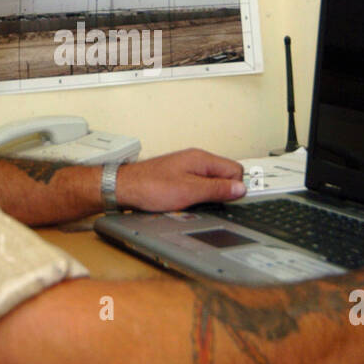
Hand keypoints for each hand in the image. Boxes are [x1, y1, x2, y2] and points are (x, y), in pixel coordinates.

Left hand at [114, 149, 245, 211]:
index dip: (235, 188)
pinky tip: (186, 203)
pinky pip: (198, 186)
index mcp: (202, 159)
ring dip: (208, 196)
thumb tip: (240, 189)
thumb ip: (217, 189)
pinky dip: (196, 196)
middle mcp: (196, 160)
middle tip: (210, 204)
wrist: (123, 188)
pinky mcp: (178, 177)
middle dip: (222, 192)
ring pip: (211, 182)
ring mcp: (187, 169)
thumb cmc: (149, 186)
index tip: (231, 202)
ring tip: (195, 204)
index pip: (235, 170)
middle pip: (224, 176)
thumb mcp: (189, 191)